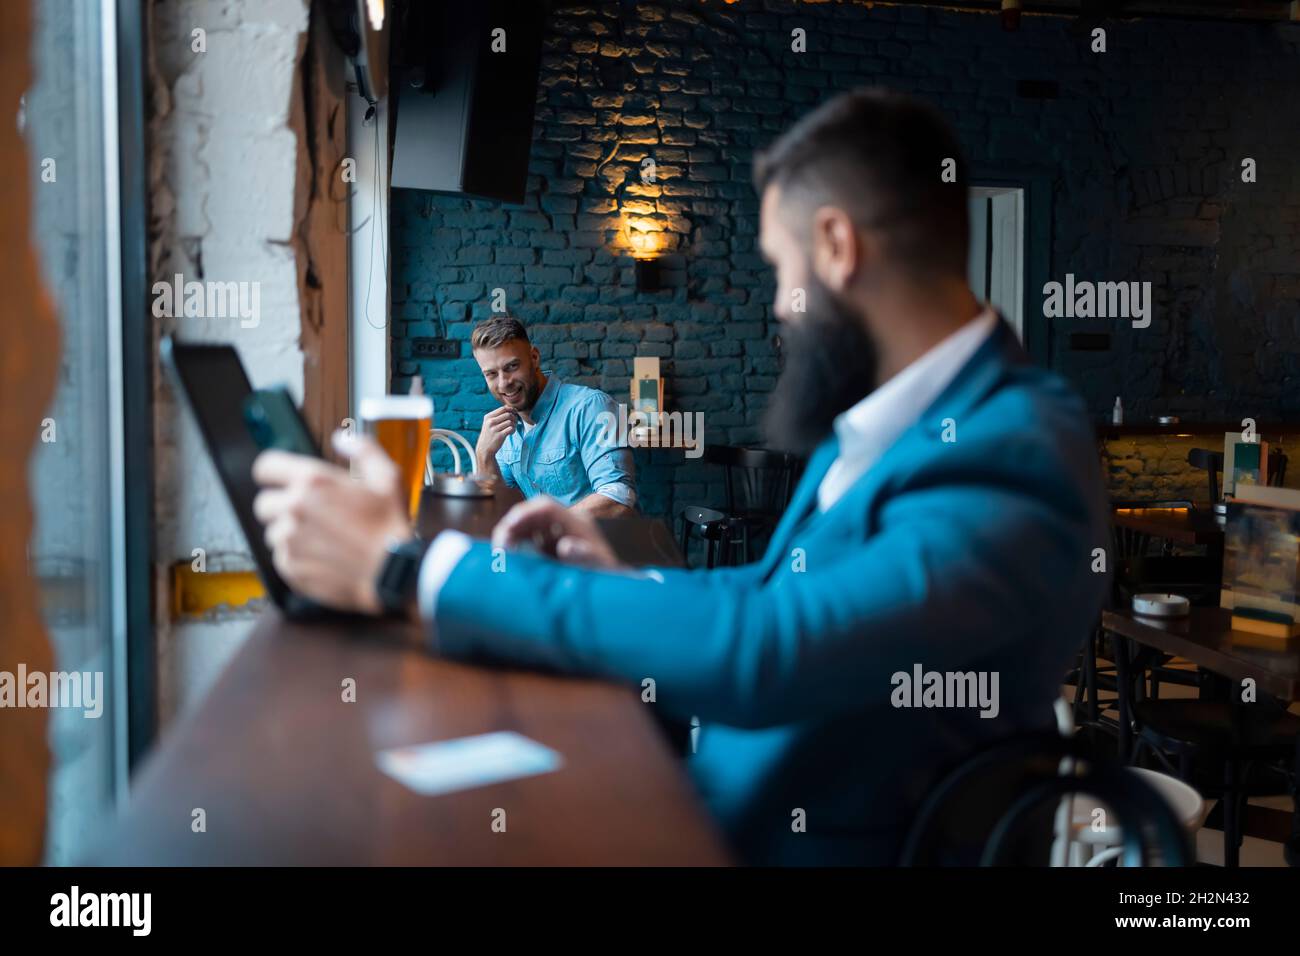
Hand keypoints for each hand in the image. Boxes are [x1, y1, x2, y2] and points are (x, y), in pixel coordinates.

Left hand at [252, 431, 412, 613]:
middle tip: (309, 514)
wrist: (391, 572)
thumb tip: (342, 439)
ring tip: (320, 539)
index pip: (265, 467)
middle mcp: (295, 508)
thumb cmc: (390, 527)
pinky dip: (296, 558)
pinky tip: (321, 557)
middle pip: (264, 503)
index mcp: (313, 482)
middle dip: (282, 507)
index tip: (279, 480)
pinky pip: (281, 558)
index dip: (272, 472)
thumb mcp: (387, 477)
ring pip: (273, 532)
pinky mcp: (290, 566)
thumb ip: (362, 450)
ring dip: (290, 534)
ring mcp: (289, 539)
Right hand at [476, 406, 516, 462]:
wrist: (484, 448)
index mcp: (488, 417)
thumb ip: (498, 416)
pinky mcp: (500, 436)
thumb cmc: (489, 434)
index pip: (503, 408)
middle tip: (514, 423)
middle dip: (514, 418)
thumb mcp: (489, 423)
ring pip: (510, 421)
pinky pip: (511, 428)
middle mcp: (490, 422)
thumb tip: (511, 408)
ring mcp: (495, 429)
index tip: (514, 414)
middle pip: (508, 414)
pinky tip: (511, 433)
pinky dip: (513, 430)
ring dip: (514, 425)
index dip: (511, 410)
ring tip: (511, 429)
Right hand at [492, 496, 622, 569]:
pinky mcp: (552, 549)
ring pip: (527, 528)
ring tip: (502, 556)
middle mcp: (566, 524)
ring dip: (511, 538)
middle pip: (532, 515)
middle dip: (512, 527)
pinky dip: (517, 549)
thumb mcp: (599, 568)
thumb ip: (584, 556)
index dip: (524, 514)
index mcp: (578, 523)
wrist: (615, 591)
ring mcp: (558, 535)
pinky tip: (510, 561)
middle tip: (500, 548)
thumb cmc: (608, 577)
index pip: (545, 507)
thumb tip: (566, 546)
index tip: (508, 529)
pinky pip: (529, 542)